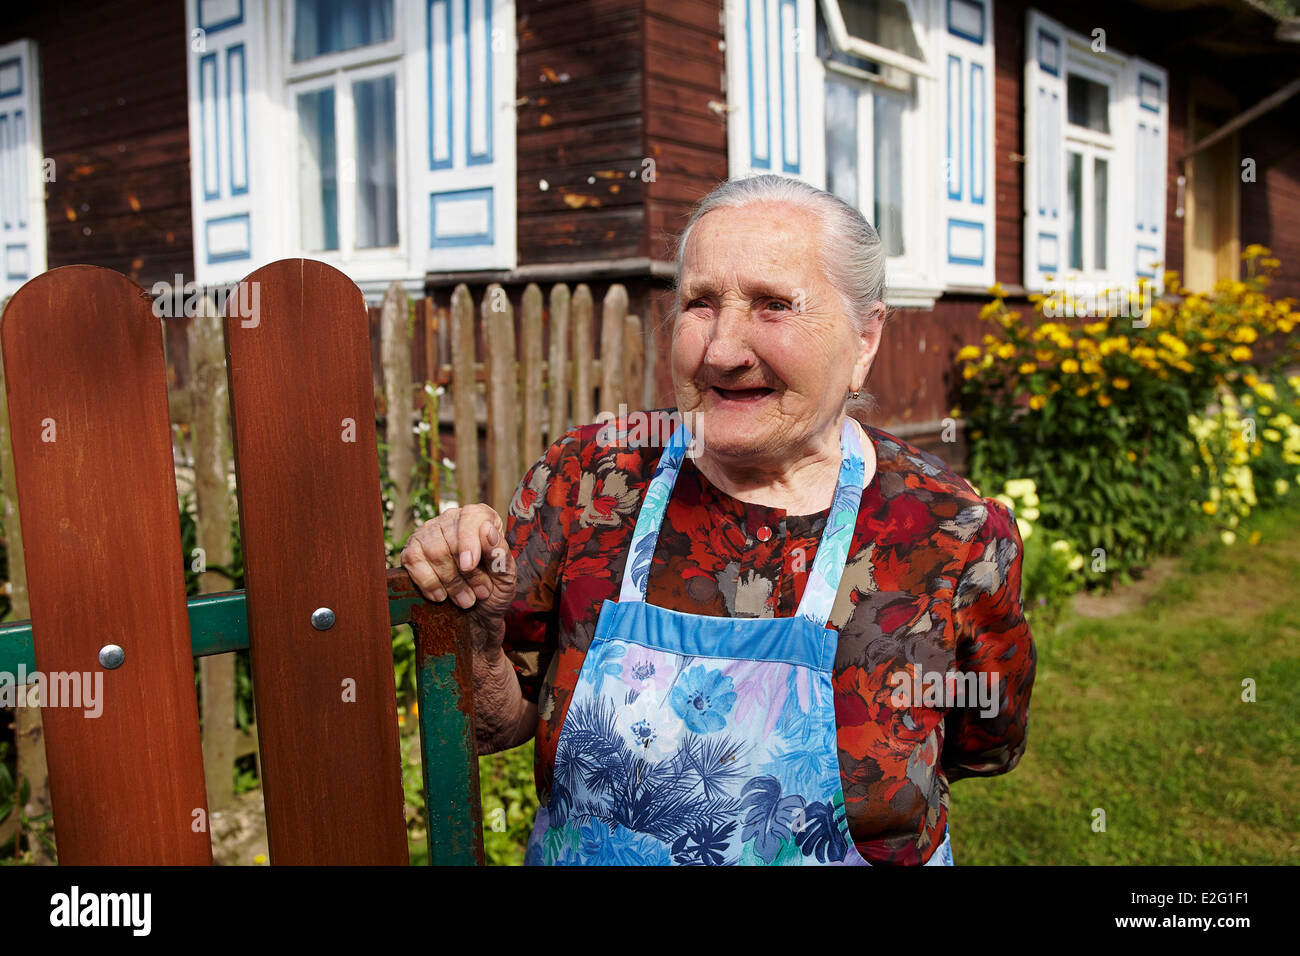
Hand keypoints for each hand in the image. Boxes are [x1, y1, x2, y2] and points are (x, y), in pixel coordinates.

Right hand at [400, 505, 517, 640]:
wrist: (478, 616)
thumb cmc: (495, 590)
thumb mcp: (506, 576)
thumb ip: (499, 554)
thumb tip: (487, 530)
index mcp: (482, 518)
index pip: (471, 518)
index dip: (468, 541)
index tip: (469, 566)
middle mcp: (453, 519)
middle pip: (451, 539)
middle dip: (465, 574)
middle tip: (480, 594)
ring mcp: (429, 533)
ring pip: (433, 552)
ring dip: (450, 582)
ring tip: (466, 600)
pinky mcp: (413, 551)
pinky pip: (413, 562)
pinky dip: (429, 583)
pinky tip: (441, 596)